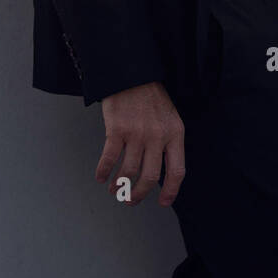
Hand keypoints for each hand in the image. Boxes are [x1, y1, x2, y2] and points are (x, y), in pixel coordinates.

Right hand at [96, 82, 184, 207]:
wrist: (132, 74)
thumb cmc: (151, 97)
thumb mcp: (170, 119)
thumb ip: (169, 143)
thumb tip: (161, 171)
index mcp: (175, 134)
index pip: (177, 171)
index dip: (170, 191)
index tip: (163, 203)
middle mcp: (158, 137)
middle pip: (150, 177)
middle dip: (139, 194)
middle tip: (131, 200)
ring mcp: (137, 133)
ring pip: (129, 171)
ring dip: (120, 185)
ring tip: (114, 190)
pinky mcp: (117, 129)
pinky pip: (109, 158)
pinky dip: (104, 171)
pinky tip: (100, 177)